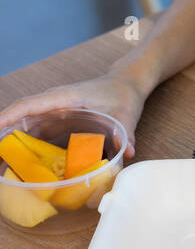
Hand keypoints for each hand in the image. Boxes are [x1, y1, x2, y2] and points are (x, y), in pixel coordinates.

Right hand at [0, 74, 146, 159]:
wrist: (126, 84)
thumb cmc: (122, 95)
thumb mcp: (126, 113)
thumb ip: (125, 133)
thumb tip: (127, 152)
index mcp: (65, 97)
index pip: (30, 104)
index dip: (9, 116)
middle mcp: (54, 103)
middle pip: (20, 115)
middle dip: (3, 133)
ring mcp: (53, 111)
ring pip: (24, 124)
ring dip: (10, 140)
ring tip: (2, 163)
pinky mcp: (56, 120)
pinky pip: (34, 131)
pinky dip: (23, 144)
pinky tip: (18, 162)